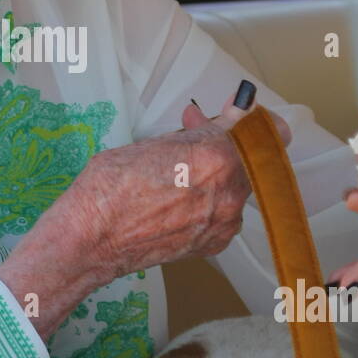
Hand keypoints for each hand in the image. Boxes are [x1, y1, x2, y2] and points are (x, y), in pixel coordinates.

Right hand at [0, 83, 291, 338]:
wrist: (92, 239)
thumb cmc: (112, 186)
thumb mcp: (158, 142)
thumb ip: (203, 130)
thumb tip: (233, 116)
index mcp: (219, 158)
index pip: (265, 132)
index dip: (253, 120)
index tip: (239, 114)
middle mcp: (230, 193)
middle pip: (249, 158)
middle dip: (226, 140)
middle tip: (196, 128)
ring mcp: (224, 223)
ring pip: (235, 185)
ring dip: (216, 171)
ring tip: (178, 165)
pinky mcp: (213, 243)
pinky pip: (223, 210)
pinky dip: (208, 198)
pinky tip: (177, 193)